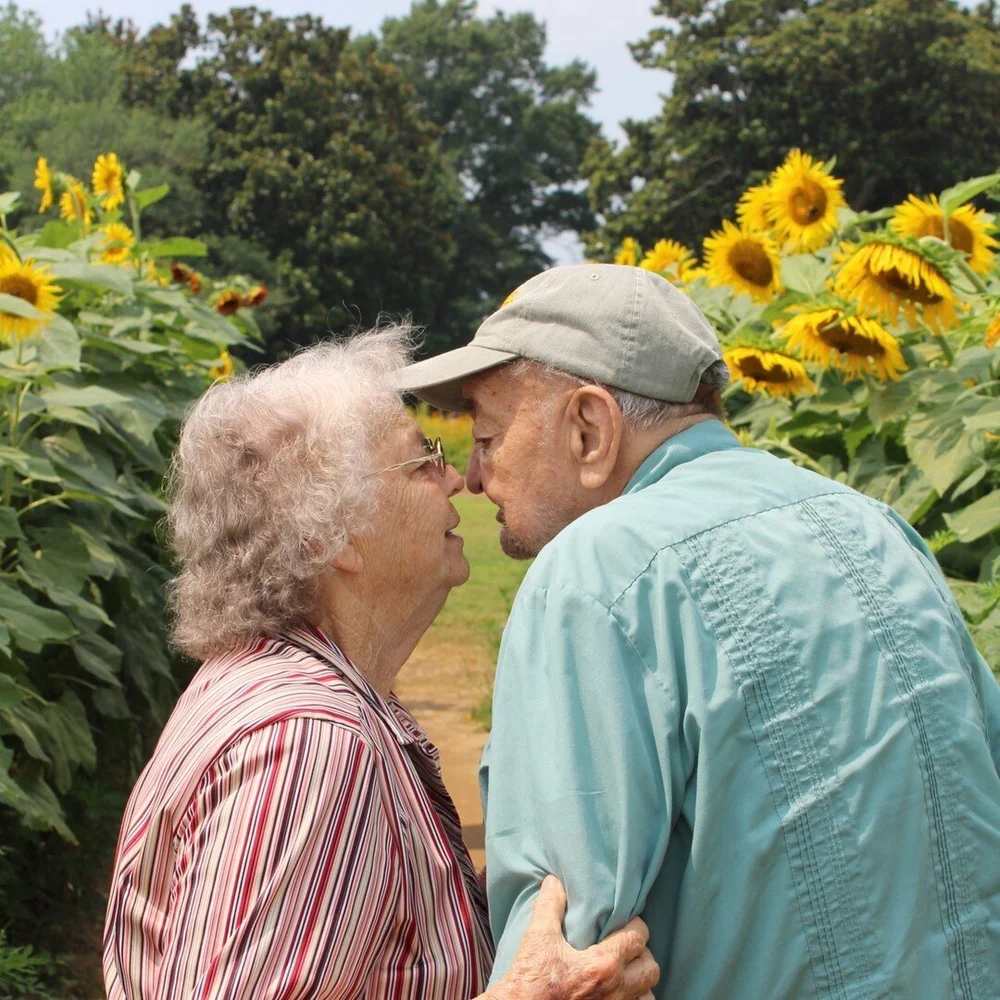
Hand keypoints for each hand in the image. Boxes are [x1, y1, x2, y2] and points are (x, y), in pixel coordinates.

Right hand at [486, 875, 658, 999]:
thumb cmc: (531, 981)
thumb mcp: (538, 939)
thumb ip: (550, 907)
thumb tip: (554, 883)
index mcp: (604, 965)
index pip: (638, 937)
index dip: (635, 924)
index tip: (626, 919)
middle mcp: (616, 991)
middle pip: (650, 969)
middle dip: (643, 954)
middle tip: (627, 945)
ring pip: (647, 996)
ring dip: (640, 983)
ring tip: (625, 972)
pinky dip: (632, 999)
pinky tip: (616, 991)